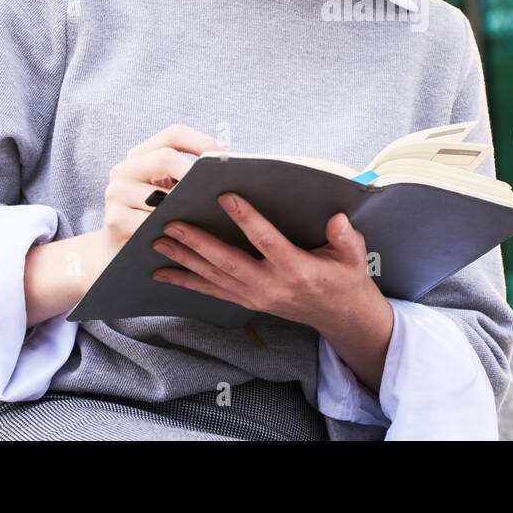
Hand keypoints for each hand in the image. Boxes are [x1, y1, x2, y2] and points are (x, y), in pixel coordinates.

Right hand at [99, 124, 223, 261]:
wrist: (119, 254)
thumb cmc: (156, 219)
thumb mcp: (169, 192)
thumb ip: (190, 177)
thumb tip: (234, 166)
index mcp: (141, 155)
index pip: (174, 135)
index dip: (204, 142)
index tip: (229, 158)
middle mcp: (124, 169)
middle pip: (165, 158)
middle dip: (196, 172)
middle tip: (221, 185)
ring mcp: (116, 193)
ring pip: (160, 193)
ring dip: (187, 203)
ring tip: (211, 211)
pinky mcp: (115, 220)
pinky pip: (152, 221)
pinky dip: (173, 228)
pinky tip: (190, 236)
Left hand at [151, 191, 385, 335]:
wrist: (339, 316)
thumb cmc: (345, 278)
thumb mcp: (354, 256)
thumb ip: (346, 237)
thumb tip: (337, 219)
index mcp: (297, 269)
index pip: (266, 241)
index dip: (246, 218)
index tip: (226, 196)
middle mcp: (271, 285)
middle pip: (228, 262)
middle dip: (197, 243)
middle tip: (171, 223)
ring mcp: (256, 296)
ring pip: (214, 277)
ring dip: (184, 260)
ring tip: (158, 242)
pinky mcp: (247, 301)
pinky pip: (212, 291)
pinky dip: (186, 282)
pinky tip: (162, 274)